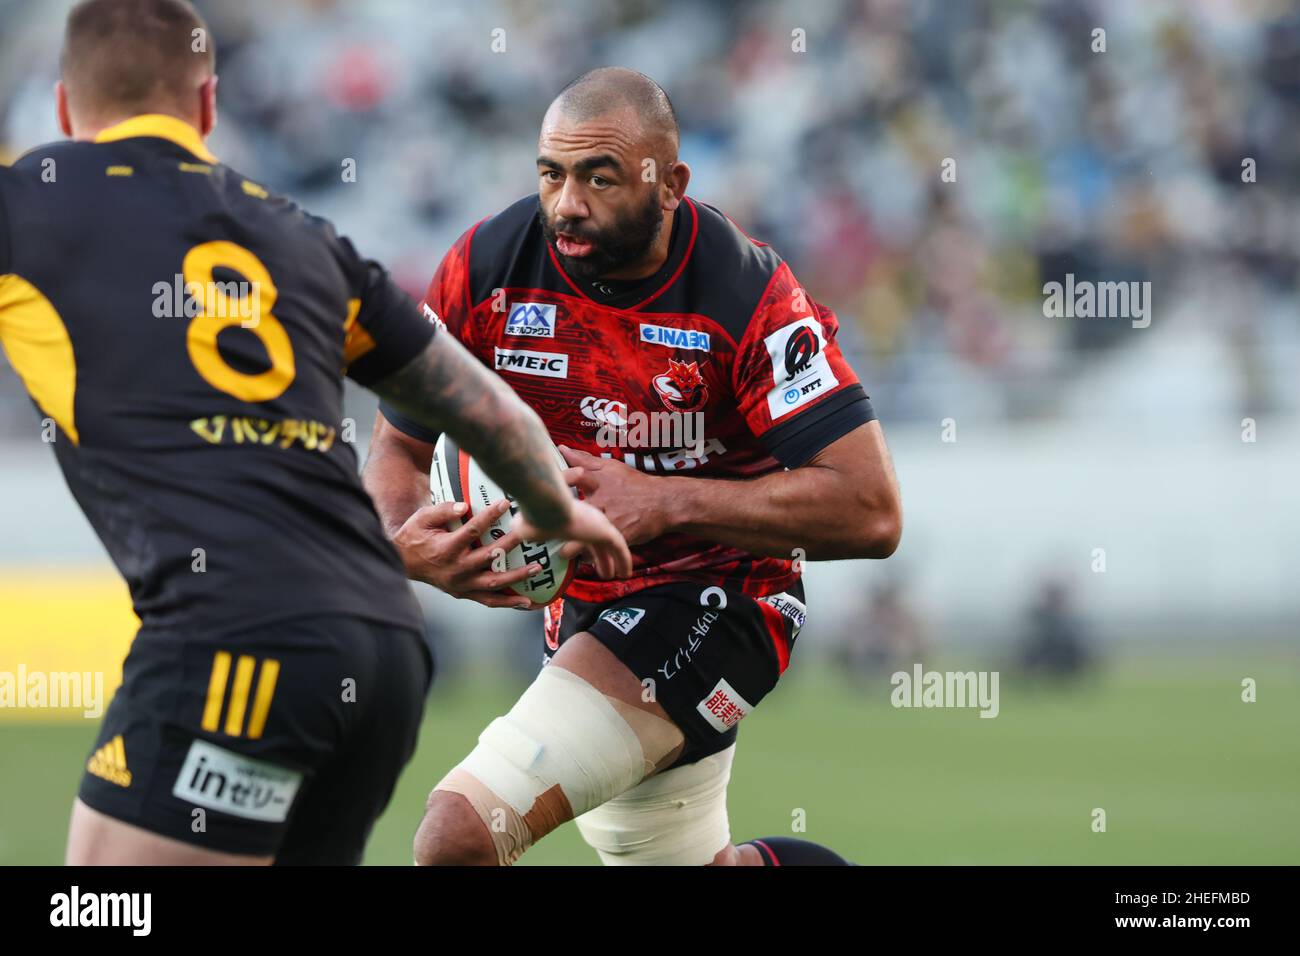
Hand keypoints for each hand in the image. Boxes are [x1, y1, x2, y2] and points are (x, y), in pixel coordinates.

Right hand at [392, 499, 543, 608]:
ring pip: (493, 583)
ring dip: (517, 576)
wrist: (402, 563)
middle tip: (529, 534)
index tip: (505, 503)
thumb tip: (464, 505)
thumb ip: (442, 510)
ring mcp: (461, 584)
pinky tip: (525, 601)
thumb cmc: (415, 536)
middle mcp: (456, 569)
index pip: (472, 530)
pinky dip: (507, 602)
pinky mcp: (463, 593)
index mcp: (446, 548)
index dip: (490, 516)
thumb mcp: (422, 518)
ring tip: (537, 567)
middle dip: (511, 545)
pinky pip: (488, 601)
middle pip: (489, 557)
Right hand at [511, 492, 632, 581]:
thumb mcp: (530, 525)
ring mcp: (598, 525)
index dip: (587, 549)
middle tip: (604, 571)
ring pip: (612, 547)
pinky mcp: (606, 532)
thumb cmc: (535, 512)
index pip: (584, 537)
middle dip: (602, 558)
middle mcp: (589, 520)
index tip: (586, 559)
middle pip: (599, 543)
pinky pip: (620, 550)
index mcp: (573, 519)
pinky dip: (624, 560)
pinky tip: (626, 572)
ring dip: (614, 561)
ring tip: (616, 575)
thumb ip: (527, 528)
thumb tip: (515, 529)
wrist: (545, 504)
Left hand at [554, 445, 673, 546]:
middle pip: (574, 513)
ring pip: (586, 536)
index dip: (557, 483)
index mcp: (598, 482)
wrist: (663, 502)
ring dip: (573, 546)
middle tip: (542, 531)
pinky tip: (585, 559)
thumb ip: (584, 461)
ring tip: (563, 553)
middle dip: (558, 523)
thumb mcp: (610, 468)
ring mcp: (612, 520)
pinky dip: (593, 556)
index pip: (572, 478)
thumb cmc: (634, 484)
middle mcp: (603, 501)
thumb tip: (562, 448)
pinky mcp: (621, 536)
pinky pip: (601, 549)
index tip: (542, 491)